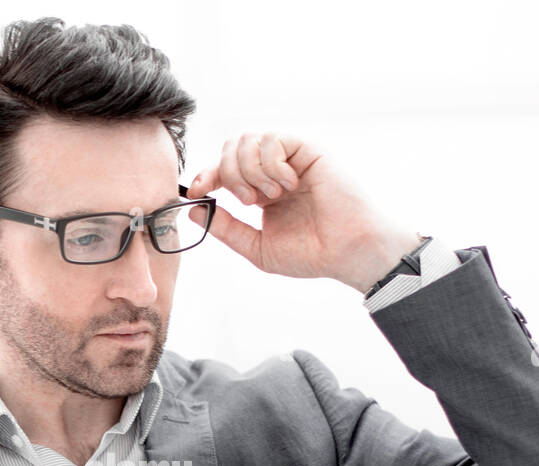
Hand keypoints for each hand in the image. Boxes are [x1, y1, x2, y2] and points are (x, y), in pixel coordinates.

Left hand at [185, 132, 422, 292]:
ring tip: (270, 196)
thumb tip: (192, 211)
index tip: (196, 190)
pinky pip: (272, 139)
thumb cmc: (311, 254)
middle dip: (228, 173)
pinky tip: (288, 185)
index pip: (224, 170)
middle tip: (248, 201)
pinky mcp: (307, 149)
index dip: (206, 175)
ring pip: (247, 140)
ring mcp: (290, 159)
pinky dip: (271, 164)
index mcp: (262, 192)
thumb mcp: (257, 247)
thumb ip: (226, 229)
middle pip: (230, 148)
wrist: (346, 252)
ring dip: (249, 170)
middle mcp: (274, 171)